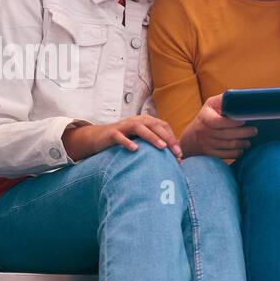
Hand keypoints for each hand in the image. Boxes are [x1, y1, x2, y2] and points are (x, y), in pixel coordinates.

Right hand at [63, 115, 180, 160]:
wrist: (99, 138)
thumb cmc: (126, 140)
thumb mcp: (142, 140)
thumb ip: (156, 144)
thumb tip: (176, 159)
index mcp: (146, 121)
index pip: (163, 126)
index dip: (173, 138)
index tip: (180, 154)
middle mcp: (136, 120)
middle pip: (155, 126)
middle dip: (168, 139)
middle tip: (176, 153)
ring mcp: (124, 126)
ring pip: (140, 128)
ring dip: (152, 137)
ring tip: (162, 147)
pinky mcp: (112, 133)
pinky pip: (120, 137)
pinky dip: (128, 142)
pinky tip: (135, 149)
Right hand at [179, 93, 258, 159]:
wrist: (192, 137)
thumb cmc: (207, 116)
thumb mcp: (211, 105)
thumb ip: (223, 100)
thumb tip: (240, 97)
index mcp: (205, 117)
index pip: (218, 121)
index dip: (232, 122)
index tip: (244, 121)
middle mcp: (204, 131)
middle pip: (227, 134)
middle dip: (244, 133)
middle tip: (254, 131)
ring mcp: (207, 143)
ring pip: (228, 145)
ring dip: (242, 143)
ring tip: (249, 141)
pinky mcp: (210, 153)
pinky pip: (225, 155)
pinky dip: (236, 153)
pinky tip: (242, 149)